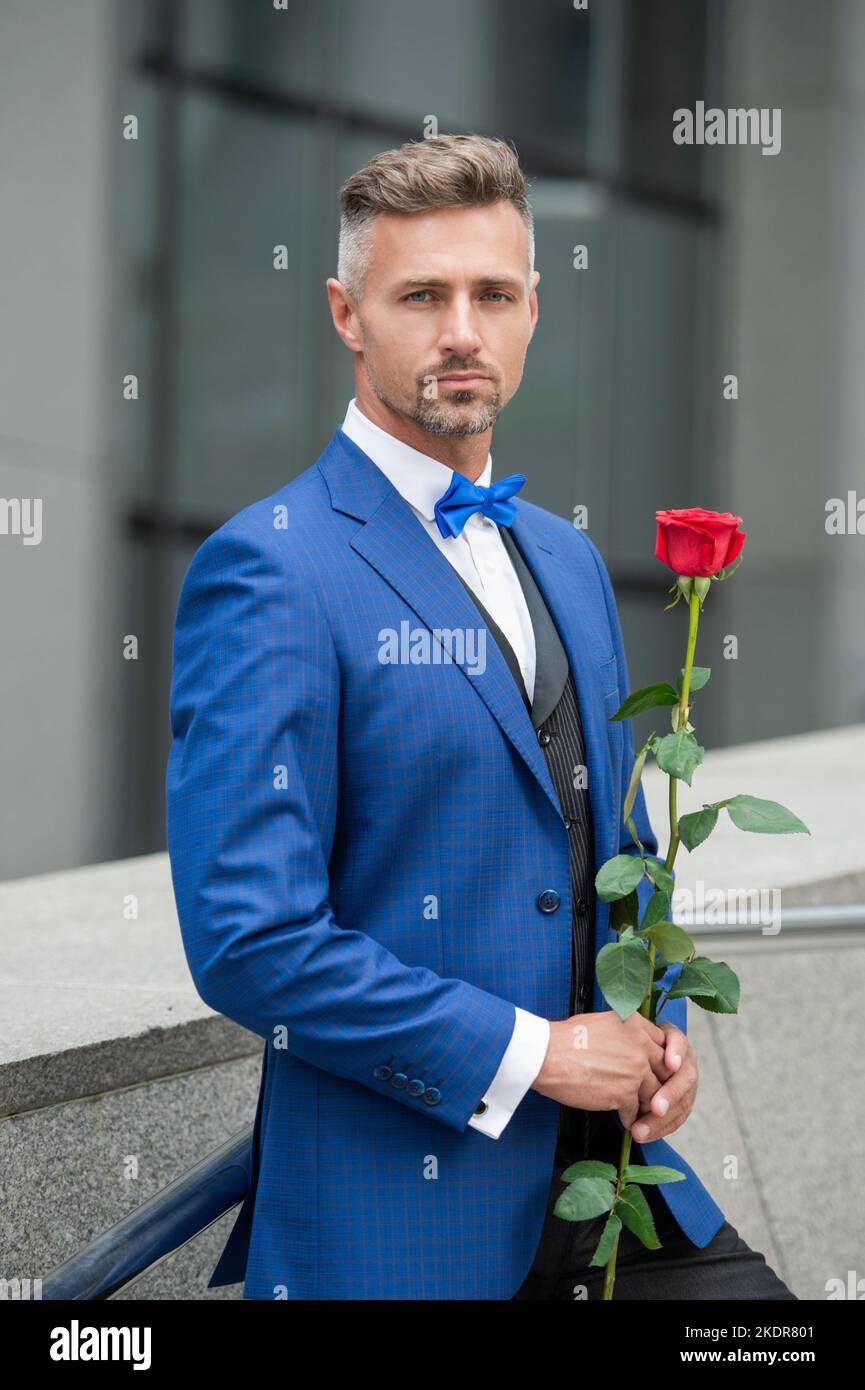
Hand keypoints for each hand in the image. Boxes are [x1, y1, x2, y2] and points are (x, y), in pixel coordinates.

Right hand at [531, 1010, 674, 1124]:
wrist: (546, 1055)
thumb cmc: (566, 1038)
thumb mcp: (603, 1022)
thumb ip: (625, 1033)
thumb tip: (631, 1045)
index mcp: (635, 1023)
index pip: (664, 1045)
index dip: (661, 1062)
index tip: (655, 1073)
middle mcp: (640, 1045)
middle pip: (664, 1071)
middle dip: (659, 1086)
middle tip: (652, 1097)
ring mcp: (635, 1069)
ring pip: (654, 1094)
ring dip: (646, 1105)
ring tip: (638, 1112)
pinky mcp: (625, 1093)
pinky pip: (635, 1110)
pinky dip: (629, 1117)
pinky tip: (621, 1118)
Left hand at [629, 1023, 698, 1143]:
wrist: (617, 1064)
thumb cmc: (616, 1048)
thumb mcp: (623, 1037)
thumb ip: (626, 1035)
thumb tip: (620, 1026)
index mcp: (671, 1038)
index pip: (678, 1041)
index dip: (676, 1052)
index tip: (669, 1063)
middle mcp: (684, 1059)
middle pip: (685, 1076)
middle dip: (670, 1093)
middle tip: (655, 1109)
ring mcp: (686, 1082)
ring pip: (683, 1102)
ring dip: (661, 1119)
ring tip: (639, 1130)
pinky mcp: (683, 1101)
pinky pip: (677, 1117)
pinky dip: (660, 1128)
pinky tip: (643, 1135)